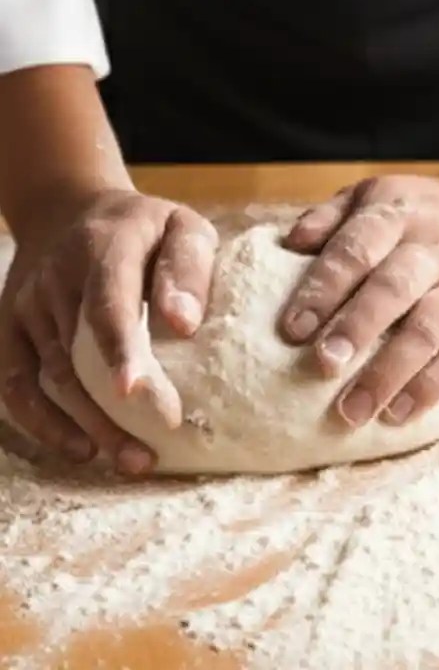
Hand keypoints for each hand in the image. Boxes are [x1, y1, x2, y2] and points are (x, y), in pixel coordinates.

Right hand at [0, 190, 216, 473]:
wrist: (71, 210)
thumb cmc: (147, 230)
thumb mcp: (183, 227)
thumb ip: (188, 268)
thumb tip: (185, 324)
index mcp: (103, 248)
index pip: (107, 302)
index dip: (118, 348)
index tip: (134, 391)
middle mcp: (57, 279)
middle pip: (79, 353)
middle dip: (112, 409)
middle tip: (152, 450)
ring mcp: (29, 306)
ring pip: (52, 377)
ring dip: (89, 425)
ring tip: (134, 461)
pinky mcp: (11, 329)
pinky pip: (18, 383)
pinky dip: (44, 422)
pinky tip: (82, 449)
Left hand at [278, 170, 438, 427]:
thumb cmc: (426, 213)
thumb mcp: (379, 193)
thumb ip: (331, 216)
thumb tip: (288, 244)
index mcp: (398, 213)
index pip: (357, 248)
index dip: (324, 288)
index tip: (292, 330)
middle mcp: (435, 246)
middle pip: (394, 288)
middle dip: (357, 328)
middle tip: (323, 366)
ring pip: (428, 329)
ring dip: (389, 372)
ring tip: (354, 411)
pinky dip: (431, 387)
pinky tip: (399, 414)